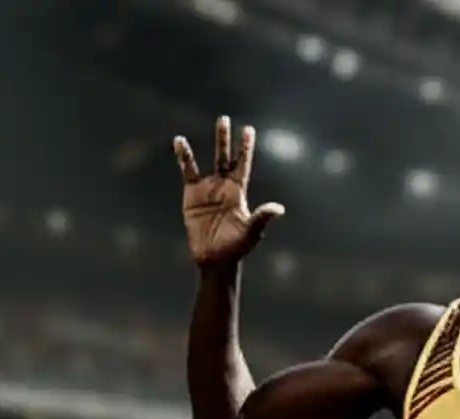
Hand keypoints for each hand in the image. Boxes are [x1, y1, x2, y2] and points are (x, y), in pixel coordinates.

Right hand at [173, 116, 284, 266]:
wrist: (214, 258)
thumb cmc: (236, 247)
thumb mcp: (251, 232)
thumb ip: (262, 218)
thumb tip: (279, 208)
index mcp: (239, 193)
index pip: (243, 165)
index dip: (245, 148)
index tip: (248, 129)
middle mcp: (224, 187)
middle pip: (225, 157)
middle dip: (226, 139)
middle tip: (225, 118)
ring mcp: (207, 188)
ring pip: (208, 160)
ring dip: (208, 144)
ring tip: (207, 127)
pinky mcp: (191, 194)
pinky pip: (187, 171)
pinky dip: (184, 156)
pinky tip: (179, 141)